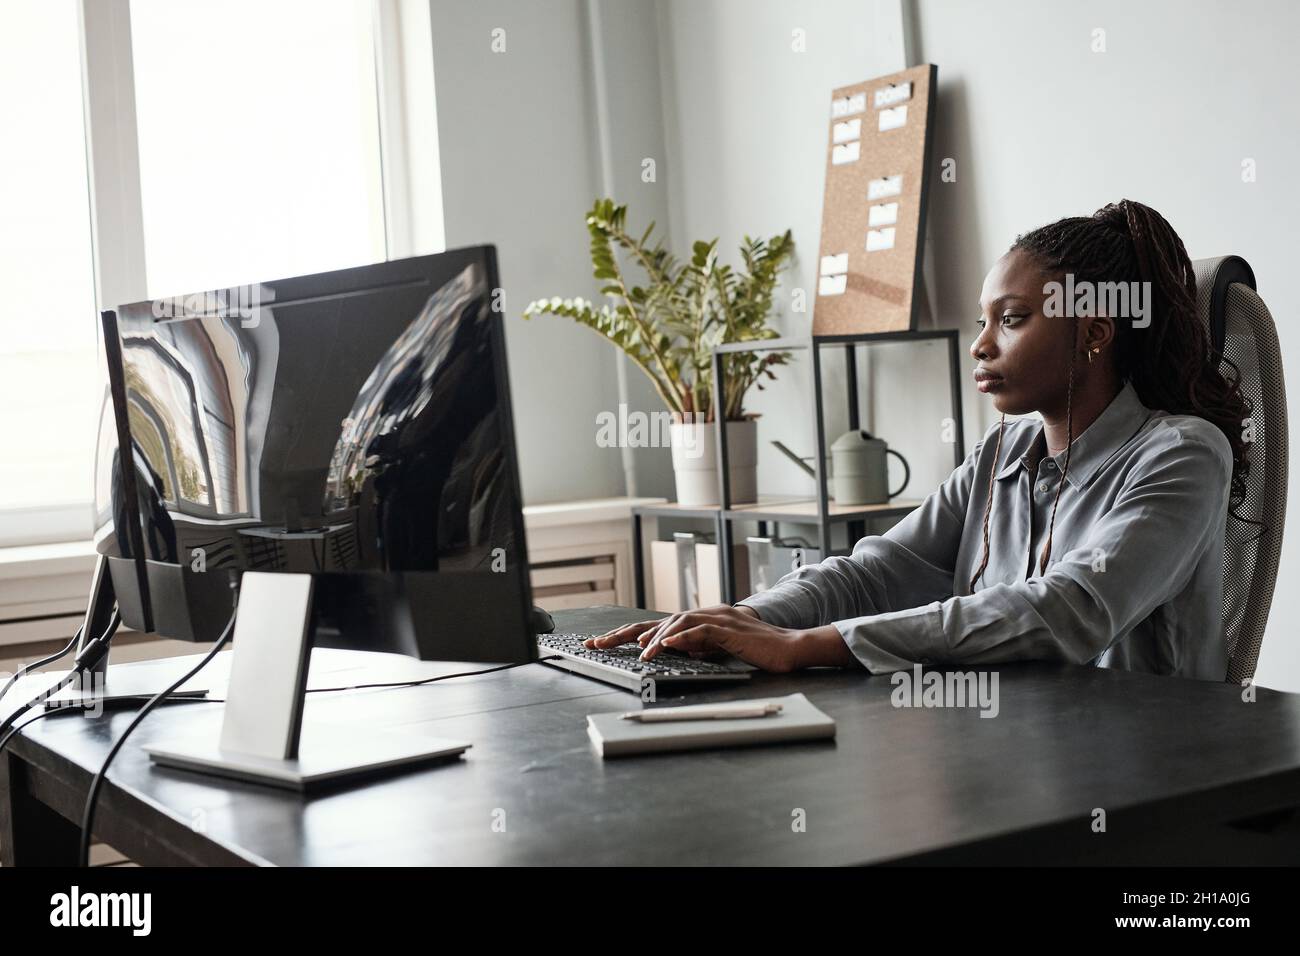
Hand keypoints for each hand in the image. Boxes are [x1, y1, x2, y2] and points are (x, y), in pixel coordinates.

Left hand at [584, 604, 810, 673]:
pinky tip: (668, 645)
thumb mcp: (720, 650)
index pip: (659, 624)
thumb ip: (698, 647)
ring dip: (656, 638)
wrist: (790, 648)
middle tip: (600, 643)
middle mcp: (707, 614)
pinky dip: (683, 638)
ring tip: (640, 654)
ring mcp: (719, 619)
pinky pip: (702, 631)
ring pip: (678, 623)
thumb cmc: (758, 651)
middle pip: (660, 620)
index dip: (629, 633)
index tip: (603, 643)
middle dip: (626, 632)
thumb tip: (675, 651)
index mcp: (701, 619)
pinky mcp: (731, 629)